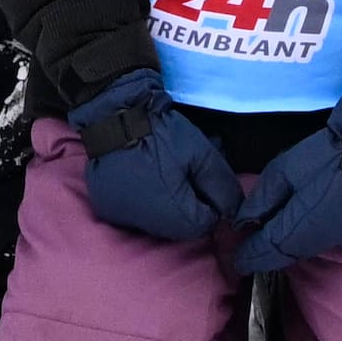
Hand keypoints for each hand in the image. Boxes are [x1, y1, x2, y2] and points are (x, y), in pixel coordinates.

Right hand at [68, 70, 244, 244]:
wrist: (113, 114)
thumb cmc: (160, 134)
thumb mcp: (201, 154)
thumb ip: (222, 186)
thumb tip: (234, 211)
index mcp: (175, 216)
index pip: (206, 223)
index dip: (210, 199)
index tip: (200, 174)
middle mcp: (148, 226)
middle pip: (180, 224)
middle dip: (189, 200)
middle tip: (184, 169)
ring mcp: (123, 218)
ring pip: (157, 220)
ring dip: (167, 201)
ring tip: (164, 169)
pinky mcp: (107, 208)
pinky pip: (134, 211)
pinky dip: (143, 198)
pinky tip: (143, 174)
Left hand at [224, 91, 341, 278]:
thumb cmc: (328, 155)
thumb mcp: (286, 169)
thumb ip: (263, 198)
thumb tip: (243, 220)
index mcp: (302, 228)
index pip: (269, 251)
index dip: (251, 256)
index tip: (238, 260)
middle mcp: (325, 243)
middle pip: (291, 252)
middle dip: (272, 251)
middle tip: (255, 246)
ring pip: (314, 246)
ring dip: (297, 242)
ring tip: (283, 231)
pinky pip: (337, 238)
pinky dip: (321, 232)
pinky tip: (316, 219)